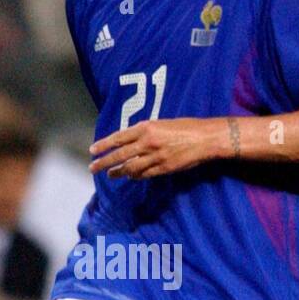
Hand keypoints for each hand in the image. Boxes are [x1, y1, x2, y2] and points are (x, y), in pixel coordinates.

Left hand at [89, 118, 221, 179]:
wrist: (206, 138)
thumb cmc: (187, 127)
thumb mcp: (163, 123)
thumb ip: (146, 131)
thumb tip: (132, 140)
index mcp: (146, 127)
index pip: (118, 137)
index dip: (104, 145)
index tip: (93, 150)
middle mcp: (148, 142)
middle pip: (119, 155)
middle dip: (103, 162)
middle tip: (92, 167)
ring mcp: (155, 157)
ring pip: (130, 167)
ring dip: (118, 172)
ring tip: (109, 174)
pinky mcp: (163, 168)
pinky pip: (144, 174)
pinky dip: (135, 176)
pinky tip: (129, 176)